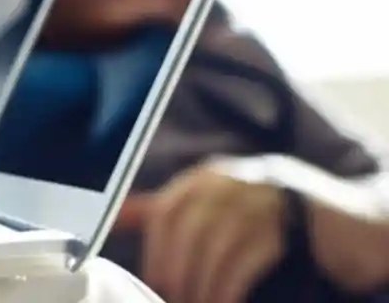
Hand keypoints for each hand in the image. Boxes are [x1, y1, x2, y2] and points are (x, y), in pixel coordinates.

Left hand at [115, 165, 285, 302]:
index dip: (154, 250)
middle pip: (186, 228)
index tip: (150, 280)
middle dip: (174, 271)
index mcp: (210, 177)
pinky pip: (245, 260)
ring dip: (200, 285)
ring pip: (213, 246)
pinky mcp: (292, 224)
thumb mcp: (221, 207)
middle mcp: (233, 181)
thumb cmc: (274, 219)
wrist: (351, 225)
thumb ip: (171, 211)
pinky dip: (228, 287)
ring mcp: (264, 199)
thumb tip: (116, 215)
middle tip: (170, 297)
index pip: (165, 210)